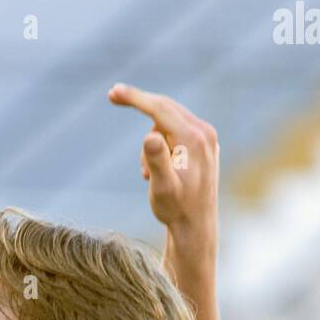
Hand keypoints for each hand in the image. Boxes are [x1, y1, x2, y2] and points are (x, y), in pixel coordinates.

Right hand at [108, 82, 218, 252]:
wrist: (196, 227)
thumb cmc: (175, 210)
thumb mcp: (161, 189)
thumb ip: (156, 161)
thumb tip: (149, 137)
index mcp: (193, 138)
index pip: (159, 109)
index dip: (135, 98)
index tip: (113, 92)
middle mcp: (205, 132)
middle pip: (165, 107)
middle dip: (140, 104)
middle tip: (112, 95)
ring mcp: (207, 138)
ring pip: (169, 122)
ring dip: (152, 141)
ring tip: (147, 176)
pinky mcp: (206, 145)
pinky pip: (178, 130)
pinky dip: (163, 142)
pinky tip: (161, 169)